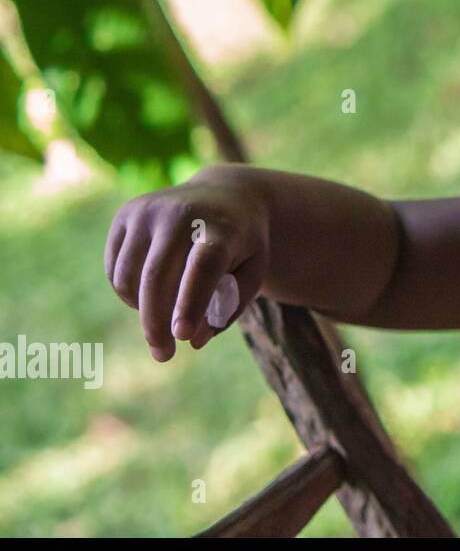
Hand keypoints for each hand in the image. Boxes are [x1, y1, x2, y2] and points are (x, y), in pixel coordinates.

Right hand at [104, 168, 269, 360]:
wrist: (226, 197)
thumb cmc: (241, 245)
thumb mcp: (252, 273)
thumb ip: (228, 308)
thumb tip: (194, 341)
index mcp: (221, 227)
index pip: (202, 267)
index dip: (190, 302)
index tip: (182, 336)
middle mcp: (181, 214)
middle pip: (156, 278)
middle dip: (156, 324)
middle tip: (164, 354)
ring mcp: (148, 211)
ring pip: (129, 278)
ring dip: (142, 310)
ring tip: (164, 318)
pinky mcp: (126, 215)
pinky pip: (116, 270)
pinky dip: (129, 293)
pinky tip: (151, 294)